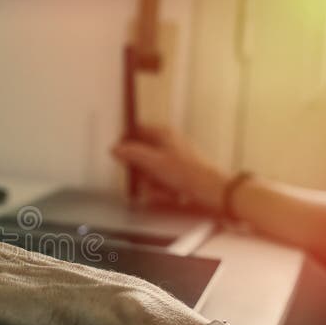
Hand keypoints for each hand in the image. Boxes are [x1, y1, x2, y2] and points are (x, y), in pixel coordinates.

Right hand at [112, 126, 229, 211]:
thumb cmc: (186, 172)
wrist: (210, 189)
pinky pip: (160, 180)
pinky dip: (161, 188)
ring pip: (150, 170)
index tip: (119, 155)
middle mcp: (168, 142)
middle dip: (141, 170)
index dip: (126, 142)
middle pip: (141, 154)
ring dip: (151, 182)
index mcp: (163, 133)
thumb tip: (115, 148)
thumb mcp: (153, 162)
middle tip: (146, 178)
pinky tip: (169, 193)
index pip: (137, 130)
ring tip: (162, 188)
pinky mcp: (178, 172)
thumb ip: (132, 154)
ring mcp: (173, 157)